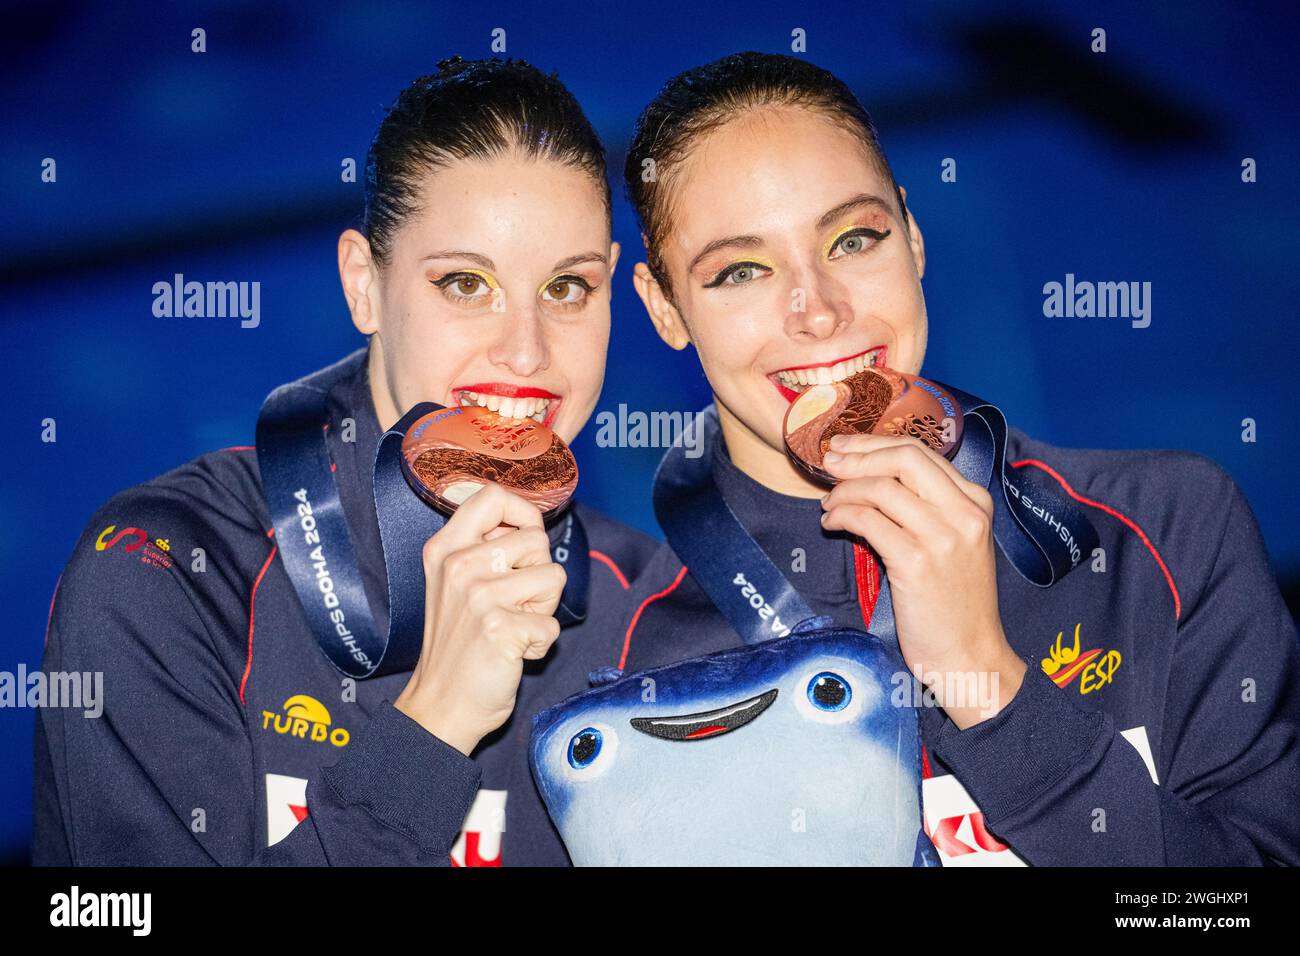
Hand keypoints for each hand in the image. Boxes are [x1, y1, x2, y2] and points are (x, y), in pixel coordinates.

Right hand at [394, 483, 566, 754]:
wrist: (441, 706)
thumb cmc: (458, 644)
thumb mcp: (453, 584)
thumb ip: (483, 548)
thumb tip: (527, 523)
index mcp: (445, 548)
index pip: (493, 496)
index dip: (524, 513)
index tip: (527, 541)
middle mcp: (459, 565)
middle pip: (537, 539)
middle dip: (538, 573)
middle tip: (513, 605)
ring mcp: (478, 596)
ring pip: (554, 577)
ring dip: (543, 609)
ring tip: (512, 628)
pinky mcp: (500, 629)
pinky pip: (553, 624)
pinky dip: (541, 643)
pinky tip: (513, 653)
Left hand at [820, 432, 1025, 728]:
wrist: (970, 657)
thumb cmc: (953, 603)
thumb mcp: (952, 544)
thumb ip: (924, 508)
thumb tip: (869, 477)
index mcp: (975, 501)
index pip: (921, 451)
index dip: (875, 444)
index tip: (845, 447)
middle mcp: (965, 512)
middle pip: (903, 457)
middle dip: (857, 455)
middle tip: (828, 463)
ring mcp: (943, 536)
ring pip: (880, 487)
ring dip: (844, 490)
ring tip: (828, 505)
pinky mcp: (917, 562)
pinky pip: (867, 521)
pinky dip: (842, 515)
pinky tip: (832, 524)